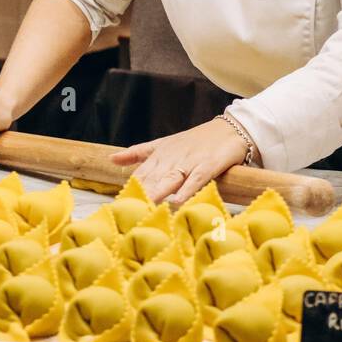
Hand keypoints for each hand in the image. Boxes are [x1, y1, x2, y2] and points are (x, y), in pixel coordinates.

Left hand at [109, 118, 248, 204]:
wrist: (229, 129)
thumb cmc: (195, 140)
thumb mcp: (163, 144)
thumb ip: (138, 153)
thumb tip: (111, 158)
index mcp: (160, 155)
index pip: (140, 174)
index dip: (129, 190)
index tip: (118, 207)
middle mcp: (172, 159)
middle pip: (153, 179)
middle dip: (140, 194)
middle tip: (127, 211)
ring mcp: (191, 162)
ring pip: (170, 179)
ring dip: (158, 192)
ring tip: (146, 207)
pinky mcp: (208, 165)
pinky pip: (196, 179)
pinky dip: (187, 190)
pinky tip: (178, 202)